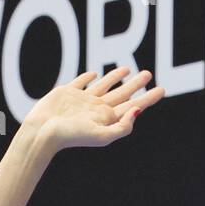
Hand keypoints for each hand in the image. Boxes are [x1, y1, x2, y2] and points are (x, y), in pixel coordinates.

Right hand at [23, 67, 164, 152]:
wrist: (43, 132)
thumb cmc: (71, 136)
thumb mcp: (101, 135)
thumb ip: (122, 126)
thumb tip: (137, 110)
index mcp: (107, 118)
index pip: (133, 106)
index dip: (148, 98)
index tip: (162, 89)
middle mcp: (97, 109)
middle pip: (123, 93)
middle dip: (136, 84)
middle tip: (148, 73)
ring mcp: (82, 100)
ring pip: (105, 85)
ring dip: (116, 77)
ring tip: (128, 69)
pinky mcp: (67, 93)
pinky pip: (82, 82)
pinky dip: (89, 77)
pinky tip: (95, 74)